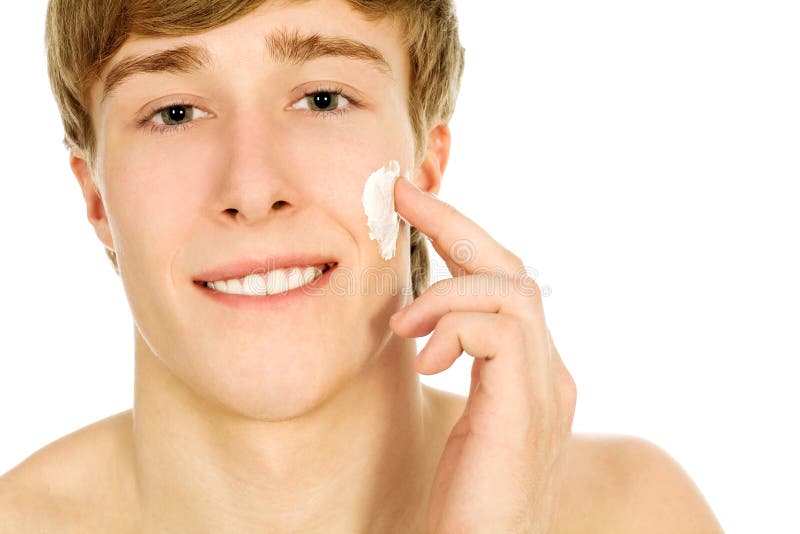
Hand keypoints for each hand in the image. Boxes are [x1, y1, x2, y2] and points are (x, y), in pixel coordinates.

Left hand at [389, 177, 576, 532]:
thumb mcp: (459, 418)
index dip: (460, 237)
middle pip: (512, 271)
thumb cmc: (463, 499)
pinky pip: (499, 332)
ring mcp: (547, 389)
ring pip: (511, 292)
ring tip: (403, 324)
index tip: (412, 203)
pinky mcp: (527, 409)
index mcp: (530, 373)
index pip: (501, 285)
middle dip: (456, 225)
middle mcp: (549, 372)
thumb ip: (458, 367)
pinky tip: (424, 358)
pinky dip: (454, 329)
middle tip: (404, 195)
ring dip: (448, 293)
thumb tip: (425, 327)